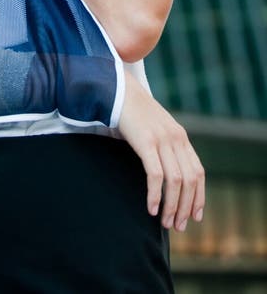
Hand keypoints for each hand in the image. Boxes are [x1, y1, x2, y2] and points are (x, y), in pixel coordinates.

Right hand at [118, 72, 204, 230]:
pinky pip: (156, 174)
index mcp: (181, 137)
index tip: (194, 217)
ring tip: (165, 222)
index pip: (198, 172)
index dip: (199, 197)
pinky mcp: (146, 141)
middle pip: (189, 180)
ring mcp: (162, 139)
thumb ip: (167, 147)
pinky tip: (150, 208)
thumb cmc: (134, 114)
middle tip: (178, 226)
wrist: (119, 91)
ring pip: (175, 181)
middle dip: (186, 207)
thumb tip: (171, 175)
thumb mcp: (157, 129)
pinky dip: (155, 194)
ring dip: (172, 206)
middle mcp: (176, 138)